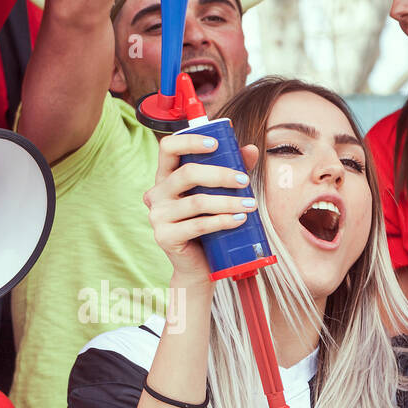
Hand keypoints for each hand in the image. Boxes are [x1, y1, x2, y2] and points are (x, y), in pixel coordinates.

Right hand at [143, 132, 258, 287]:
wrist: (198, 265)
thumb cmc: (209, 226)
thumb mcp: (219, 194)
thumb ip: (231, 170)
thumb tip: (251, 150)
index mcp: (166, 178)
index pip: (168, 148)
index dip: (189, 141)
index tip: (216, 143)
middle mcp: (157, 194)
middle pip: (186, 173)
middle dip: (220, 174)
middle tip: (244, 180)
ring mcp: (157, 215)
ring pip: (196, 202)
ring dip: (228, 202)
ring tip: (250, 205)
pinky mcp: (164, 236)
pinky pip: (197, 225)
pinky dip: (222, 221)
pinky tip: (239, 220)